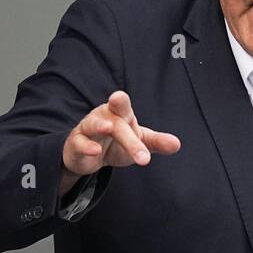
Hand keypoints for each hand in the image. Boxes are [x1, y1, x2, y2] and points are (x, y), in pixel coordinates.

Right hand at [62, 91, 180, 188]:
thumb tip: (177, 144)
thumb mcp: (139, 141)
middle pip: (115, 123)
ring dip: (100, 126)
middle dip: (128, 136)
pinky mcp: (76, 143)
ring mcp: (88, 128)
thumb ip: (157, 142)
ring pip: (95, 126)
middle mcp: (103, 117)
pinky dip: (86, 146)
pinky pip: (80, 143)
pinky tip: (94, 150)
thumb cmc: (117, 142)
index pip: (121, 104)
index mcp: (120, 113)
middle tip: (144, 156)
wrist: (90, 156)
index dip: (119, 100)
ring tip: (108, 128)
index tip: (119, 97)